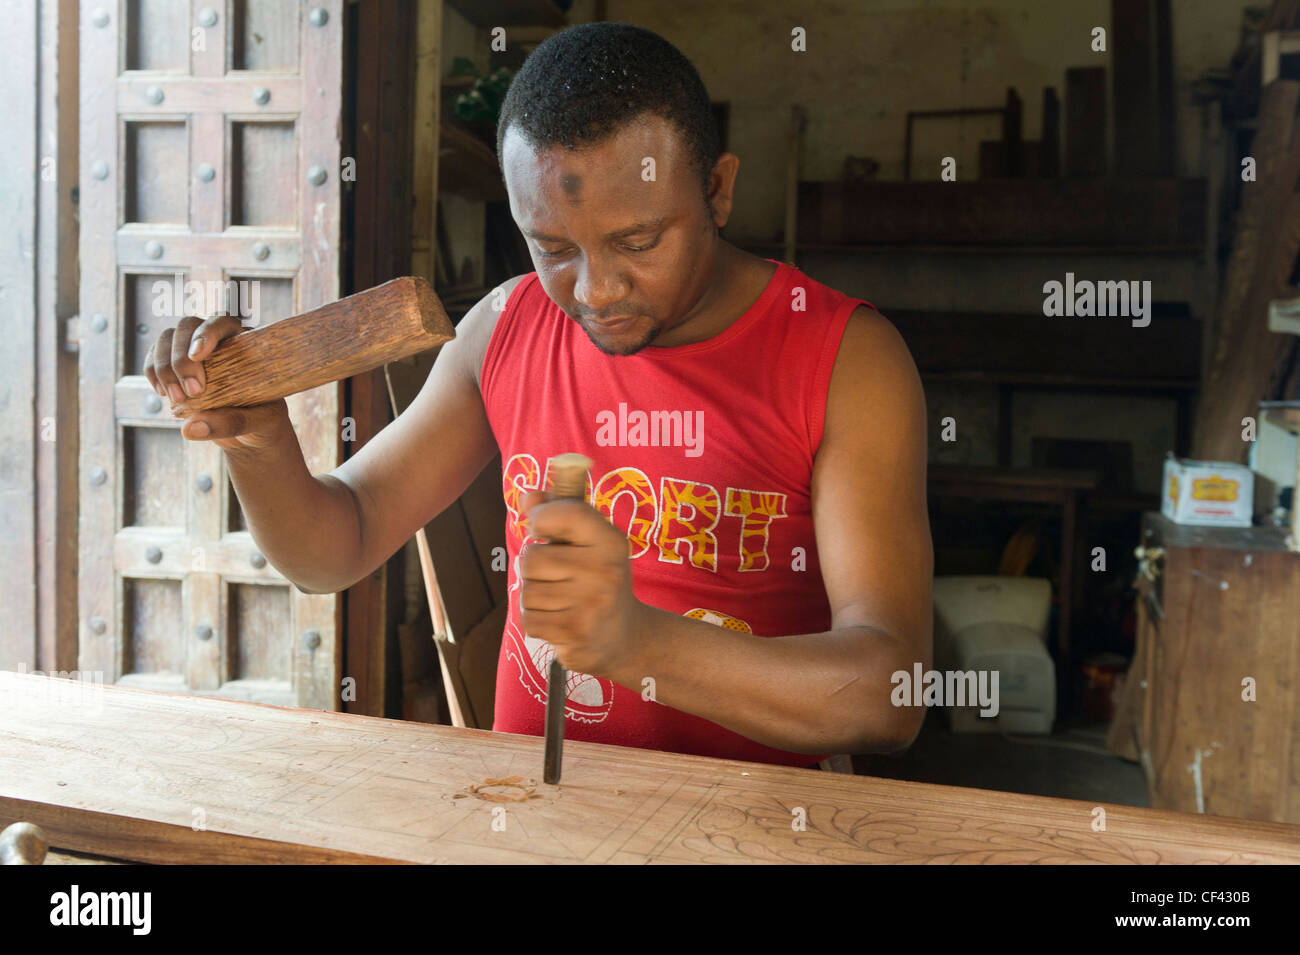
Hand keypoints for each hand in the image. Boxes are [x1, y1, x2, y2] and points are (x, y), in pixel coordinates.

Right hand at [142, 314, 291, 450]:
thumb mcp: (261, 422)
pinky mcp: (174, 365)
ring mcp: (191, 349)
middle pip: (187, 326)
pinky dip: (153, 374)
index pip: (222, 322)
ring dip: (164, 368)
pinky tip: (164, 393)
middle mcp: (216, 338)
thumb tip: (191, 427)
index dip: (206, 333)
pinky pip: (154, 358)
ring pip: (166, 339)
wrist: (252, 431)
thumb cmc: (264, 420)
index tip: (198, 356)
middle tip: (193, 392)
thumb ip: (233, 422)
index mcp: (244, 341)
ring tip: (178, 399)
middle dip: (182, 359)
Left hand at [518, 490, 648, 678]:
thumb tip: (528, 496)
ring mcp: (592, 602)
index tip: (541, 531)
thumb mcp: (590, 544)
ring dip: (535, 599)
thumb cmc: (599, 582)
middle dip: (534, 570)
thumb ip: (559, 515)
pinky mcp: (576, 631)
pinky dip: (537, 623)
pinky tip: (559, 622)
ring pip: (527, 591)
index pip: (567, 513)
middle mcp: (605, 569)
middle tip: (557, 579)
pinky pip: (529, 620)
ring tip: (560, 602)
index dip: (542, 517)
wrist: (626, 638)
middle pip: (532, 558)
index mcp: (610, 541)